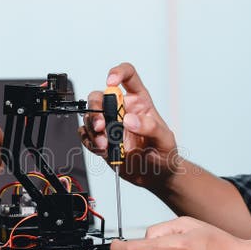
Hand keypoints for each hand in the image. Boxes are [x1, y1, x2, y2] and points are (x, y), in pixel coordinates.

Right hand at [79, 62, 180, 188]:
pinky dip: (89, 141)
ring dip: (92, 128)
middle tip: (101, 125)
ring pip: (90, 115)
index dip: (117, 73)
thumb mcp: (164, 139)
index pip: (128, 76)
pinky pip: (86, 134)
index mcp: (140, 101)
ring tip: (104, 144)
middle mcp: (122, 110)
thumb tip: (130, 119)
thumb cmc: (164, 154)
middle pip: (100, 96)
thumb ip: (150, 127)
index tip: (110, 81)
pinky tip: (101, 149)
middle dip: (96, 108)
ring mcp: (110, 125)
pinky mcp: (101, 139)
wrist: (156, 176)